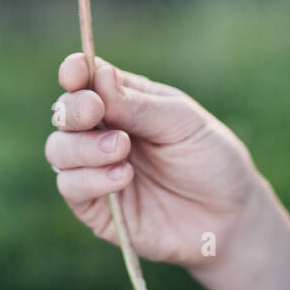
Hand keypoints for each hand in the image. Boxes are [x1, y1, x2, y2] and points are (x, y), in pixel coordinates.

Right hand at [46, 52, 267, 274]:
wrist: (231, 217)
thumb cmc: (211, 159)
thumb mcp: (182, 122)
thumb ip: (139, 104)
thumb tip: (98, 77)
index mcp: (124, 101)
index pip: (85, 79)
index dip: (74, 72)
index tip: (75, 73)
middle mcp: (103, 132)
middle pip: (64, 113)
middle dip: (73, 109)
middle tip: (96, 111)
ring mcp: (96, 169)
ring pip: (58, 150)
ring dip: (83, 146)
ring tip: (121, 148)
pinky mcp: (96, 208)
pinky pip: (71, 187)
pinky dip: (90, 179)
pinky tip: (124, 177)